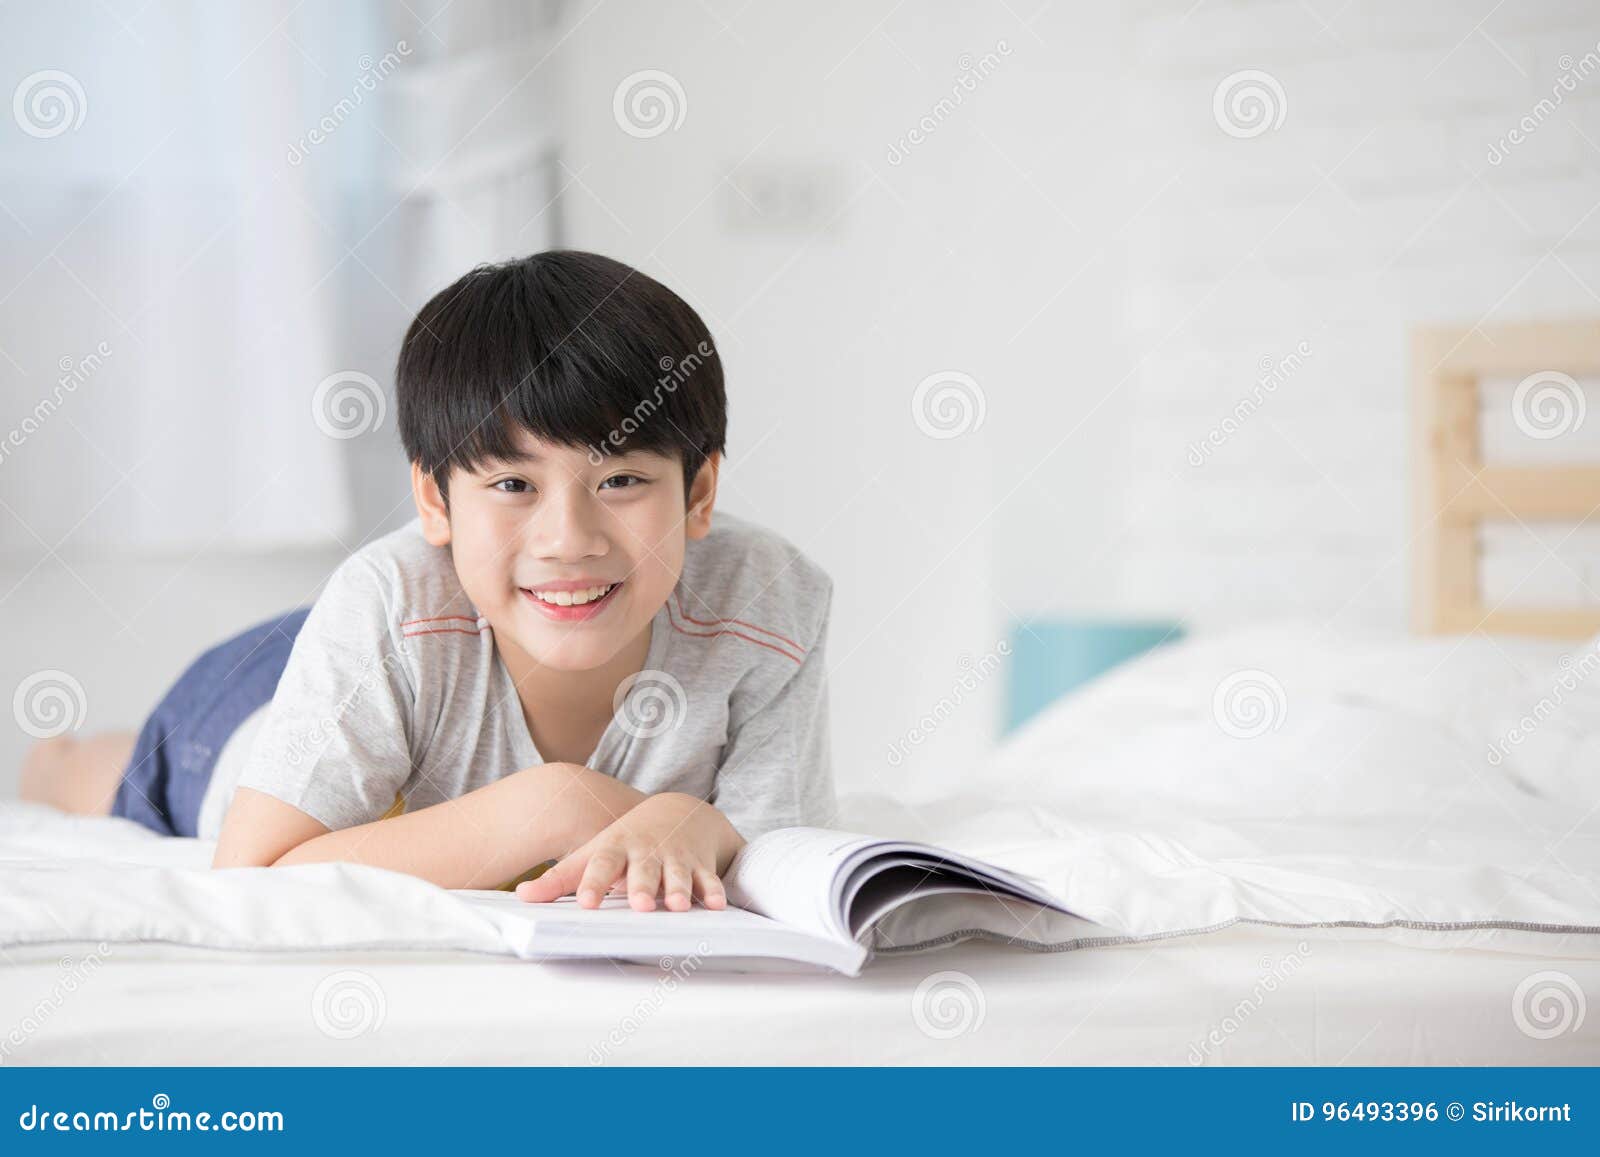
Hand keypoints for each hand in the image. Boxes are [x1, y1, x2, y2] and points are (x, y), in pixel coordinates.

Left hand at [515, 792, 744, 911]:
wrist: (679, 813)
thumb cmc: (627, 842)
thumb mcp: (594, 852)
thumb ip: (560, 878)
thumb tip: (520, 897)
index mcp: (617, 849)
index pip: (602, 865)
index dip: (594, 883)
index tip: (587, 903)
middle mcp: (647, 852)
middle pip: (643, 870)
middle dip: (643, 886)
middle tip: (640, 905)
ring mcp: (676, 858)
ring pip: (678, 875)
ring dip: (679, 889)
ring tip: (679, 906)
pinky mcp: (701, 866)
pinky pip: (709, 879)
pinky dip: (714, 891)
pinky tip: (718, 905)